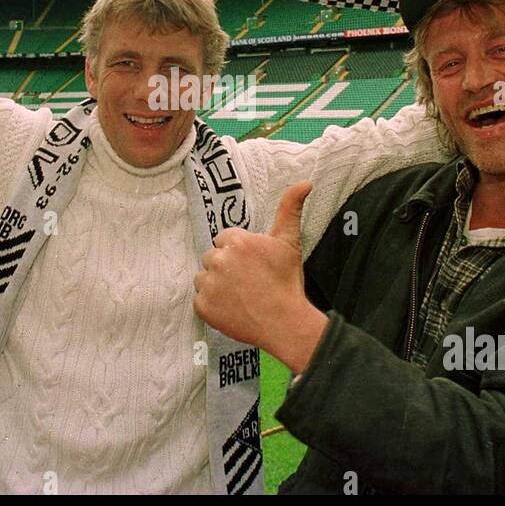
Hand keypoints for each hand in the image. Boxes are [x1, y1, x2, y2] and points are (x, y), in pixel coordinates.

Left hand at [193, 181, 328, 373]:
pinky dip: (212, 305)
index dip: (240, 253)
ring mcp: (208, 284)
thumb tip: (305, 182)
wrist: (285, 323)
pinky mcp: (202, 306)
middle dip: (227, 267)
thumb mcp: (290, 242)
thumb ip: (290, 208)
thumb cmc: (287, 282)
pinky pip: (200, 300)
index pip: (225, 240)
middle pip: (213, 258)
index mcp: (237, 241)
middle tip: (248, 282)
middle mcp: (218, 259)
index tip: (253, 266)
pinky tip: (231, 308)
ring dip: (217, 285)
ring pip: (204, 278)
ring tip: (240, 295)